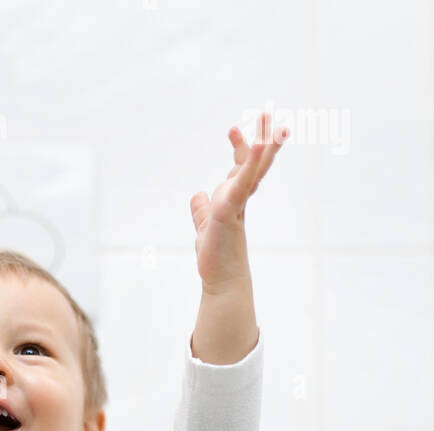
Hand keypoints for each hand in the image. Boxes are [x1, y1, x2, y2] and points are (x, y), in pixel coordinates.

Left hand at [190, 111, 287, 289]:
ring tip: (270, 119)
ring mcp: (236, 202)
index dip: (241, 148)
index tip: (234, 128)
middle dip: (264, 138)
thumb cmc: (215, 257)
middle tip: (270, 112)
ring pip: (253, 168)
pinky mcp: (230, 209)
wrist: (221, 281)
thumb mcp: (204, 226)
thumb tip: (198, 195)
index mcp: (233, 198)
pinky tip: (257, 146)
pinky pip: (242, 182)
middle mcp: (238, 197)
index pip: (241, 167)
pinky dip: (250, 163)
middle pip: (255, 162)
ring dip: (263, 143)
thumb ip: (202, 209)